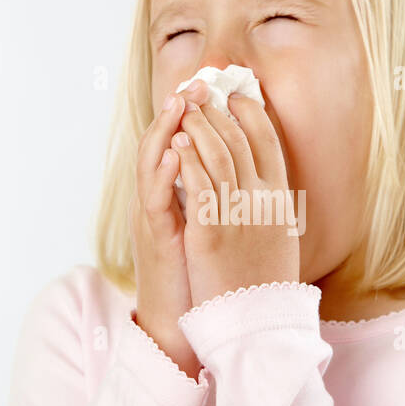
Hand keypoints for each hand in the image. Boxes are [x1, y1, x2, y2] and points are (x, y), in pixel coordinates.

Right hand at [129, 86, 202, 379]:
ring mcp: (153, 215)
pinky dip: (164, 172)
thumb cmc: (204, 277)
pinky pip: (154, 198)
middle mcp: (161, 199)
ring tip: (180, 103)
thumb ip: (225, 200)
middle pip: (165, 142)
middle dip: (180, 111)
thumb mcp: (218, 229)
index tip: (215, 88)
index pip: (184, 143)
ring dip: (166, 131)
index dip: (196, 114)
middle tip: (196, 83)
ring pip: (152, 162)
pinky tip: (176, 152)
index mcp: (179, 194)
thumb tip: (252, 177)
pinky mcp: (153, 235)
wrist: (182, 323)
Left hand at [169, 86, 299, 306]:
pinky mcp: (211, 232)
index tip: (234, 96)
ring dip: (196, 126)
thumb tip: (268, 186)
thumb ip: (272, 208)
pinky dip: (186, 159)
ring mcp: (238, 215)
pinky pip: (196, 184)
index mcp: (281, 200)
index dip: (249, 112)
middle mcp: (263, 201)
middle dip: (216, 110)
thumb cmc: (266, 284)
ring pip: (216, 154)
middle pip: (238, 139)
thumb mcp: (280, 238)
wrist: (258, 325)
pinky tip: (174, 146)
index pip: (268, 141)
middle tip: (199, 94)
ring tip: (182, 111)